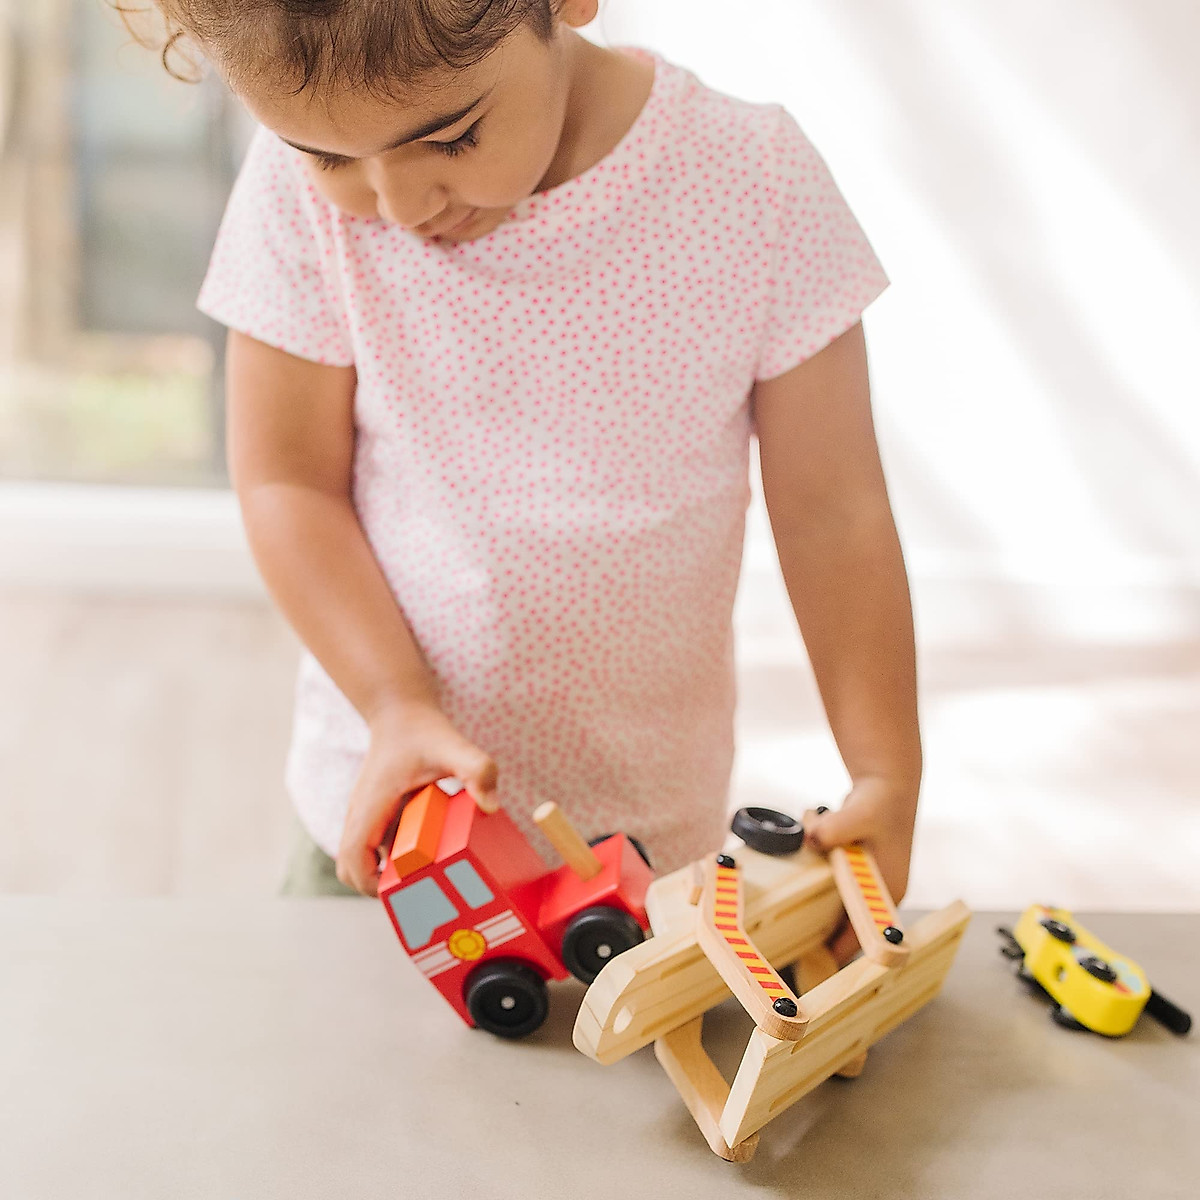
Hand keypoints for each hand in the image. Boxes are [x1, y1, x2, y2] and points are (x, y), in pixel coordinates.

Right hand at [337, 700, 497, 894]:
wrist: (401, 712)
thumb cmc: (422, 731)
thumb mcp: (452, 746)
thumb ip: (475, 769)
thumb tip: (492, 805)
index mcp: (369, 807)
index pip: (352, 861)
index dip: (372, 885)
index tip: (407, 890)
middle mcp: (359, 815)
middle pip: (350, 870)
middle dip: (381, 887)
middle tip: (422, 887)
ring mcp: (365, 817)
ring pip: (362, 862)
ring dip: (388, 875)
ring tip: (430, 876)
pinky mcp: (376, 817)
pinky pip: (376, 850)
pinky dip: (394, 861)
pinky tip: (430, 854)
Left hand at [803, 775, 917, 964]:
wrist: (888, 783)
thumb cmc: (880, 802)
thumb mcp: (858, 813)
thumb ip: (835, 828)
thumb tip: (813, 837)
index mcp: (888, 891)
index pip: (864, 936)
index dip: (838, 952)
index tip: (811, 967)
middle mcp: (882, 894)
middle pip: (849, 929)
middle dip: (821, 938)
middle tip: (788, 954)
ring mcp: (871, 885)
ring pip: (840, 912)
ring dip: (817, 913)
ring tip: (789, 932)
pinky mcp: (859, 873)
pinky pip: (835, 894)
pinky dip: (819, 892)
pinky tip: (800, 889)